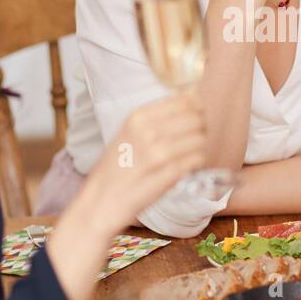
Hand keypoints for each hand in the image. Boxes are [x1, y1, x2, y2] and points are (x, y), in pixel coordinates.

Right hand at [82, 91, 207, 223]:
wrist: (99, 203)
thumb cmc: (115, 168)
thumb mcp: (128, 133)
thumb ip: (158, 117)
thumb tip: (194, 96)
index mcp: (138, 117)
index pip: (185, 100)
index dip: (198, 108)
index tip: (196, 117)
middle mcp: (148, 131)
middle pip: (197, 119)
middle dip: (201, 129)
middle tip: (194, 140)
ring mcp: (158, 154)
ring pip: (200, 139)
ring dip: (200, 148)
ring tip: (189, 155)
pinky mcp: (166, 175)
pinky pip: (196, 160)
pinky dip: (197, 163)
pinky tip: (187, 168)